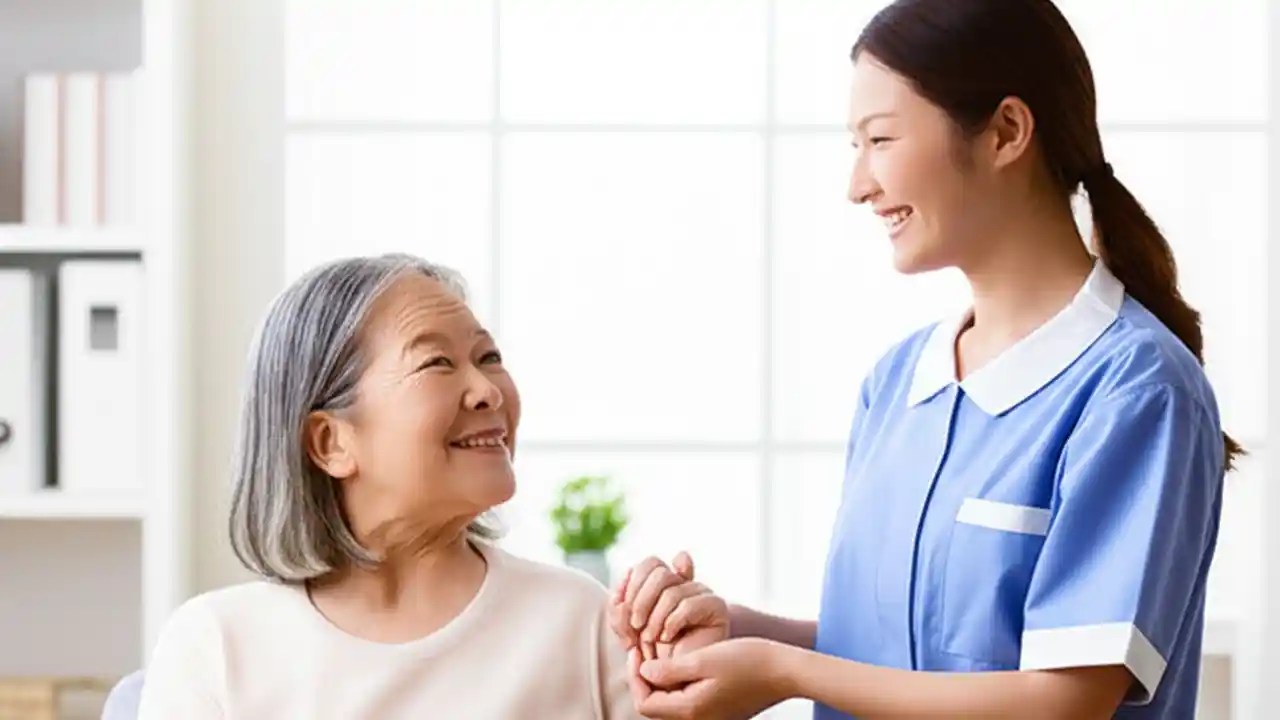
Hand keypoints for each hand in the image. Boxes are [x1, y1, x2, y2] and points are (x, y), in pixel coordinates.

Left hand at [609, 553, 729, 661]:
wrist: (677, 679)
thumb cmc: (653, 653)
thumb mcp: (627, 628)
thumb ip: (621, 604)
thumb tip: (626, 573)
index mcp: (665, 581)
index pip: (650, 564)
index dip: (634, 586)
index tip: (627, 613)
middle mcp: (685, 582)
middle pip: (659, 573)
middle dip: (641, 602)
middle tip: (636, 627)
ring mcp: (701, 592)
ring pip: (671, 592)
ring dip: (654, 619)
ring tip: (651, 639)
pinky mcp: (716, 606)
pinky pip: (688, 605)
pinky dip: (671, 623)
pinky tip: (667, 638)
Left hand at [631, 638, 790, 719]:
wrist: (785, 671)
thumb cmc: (747, 661)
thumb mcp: (703, 659)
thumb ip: (669, 669)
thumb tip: (644, 672)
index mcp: (690, 710)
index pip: (645, 702)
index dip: (635, 676)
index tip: (637, 650)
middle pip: (655, 704)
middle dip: (645, 677)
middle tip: (645, 648)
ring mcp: (709, 717)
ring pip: (670, 702)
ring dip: (661, 679)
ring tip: (660, 651)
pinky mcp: (718, 710)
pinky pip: (686, 700)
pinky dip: (677, 682)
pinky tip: (681, 660)